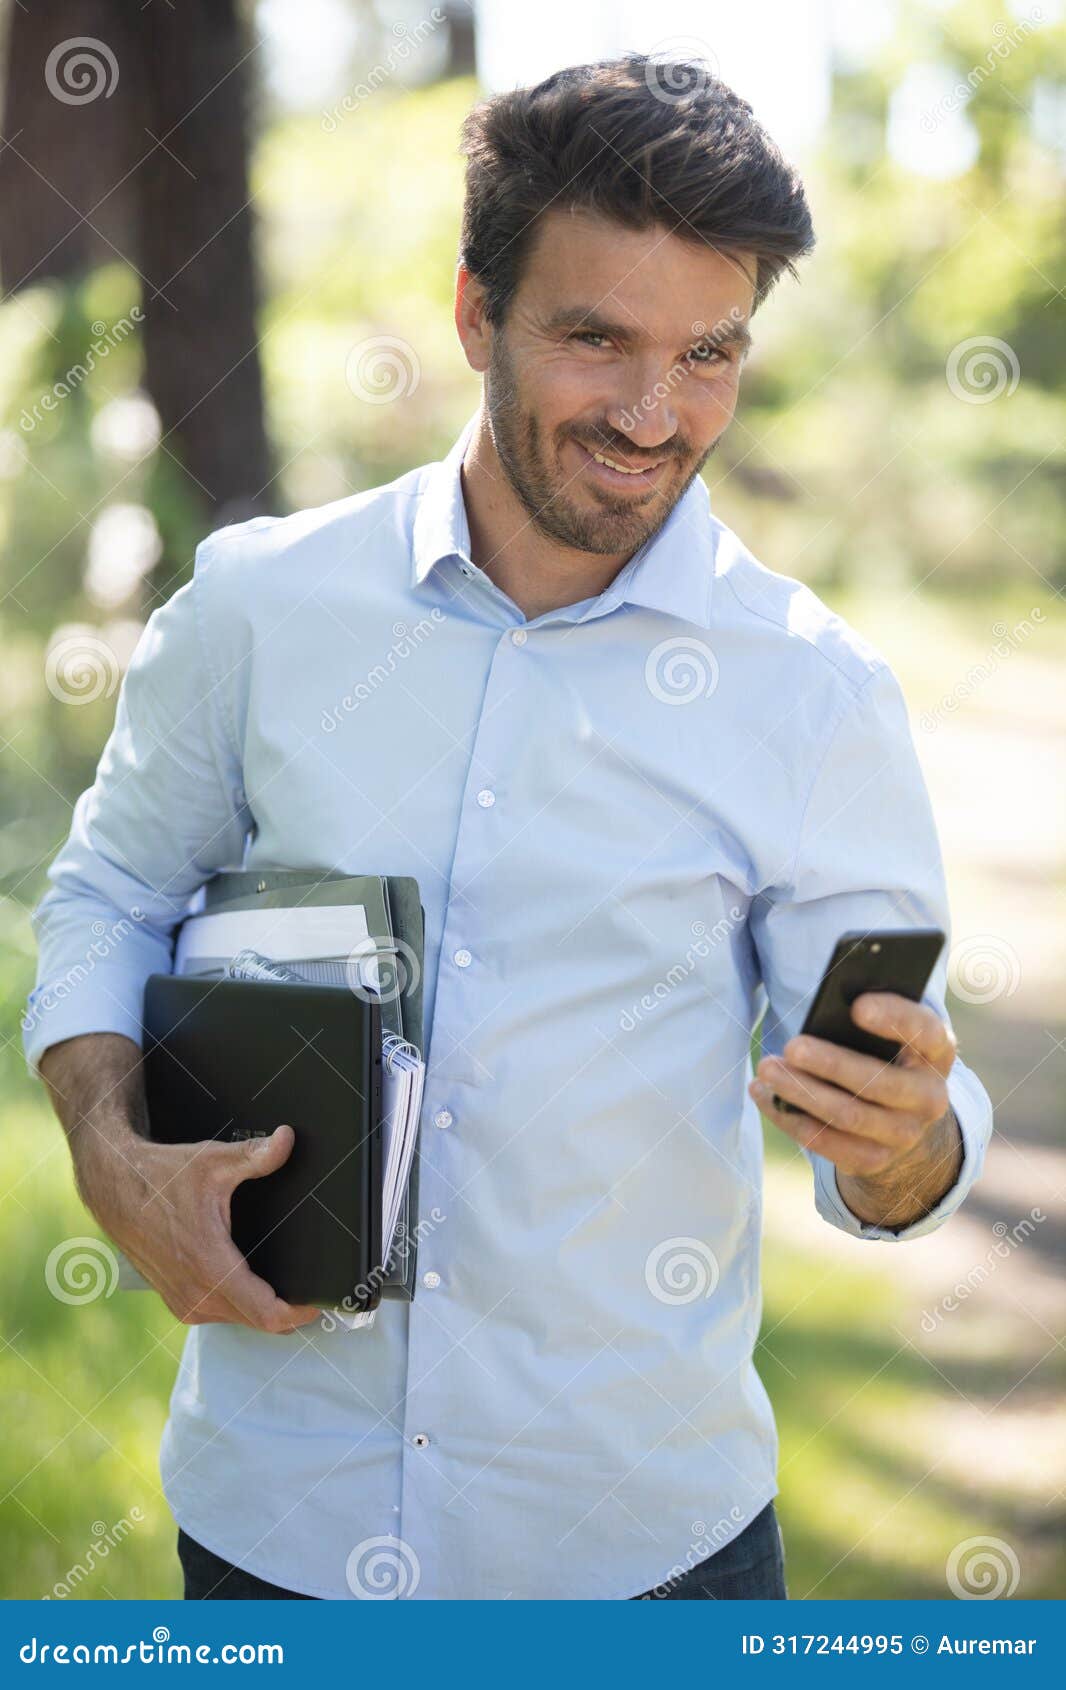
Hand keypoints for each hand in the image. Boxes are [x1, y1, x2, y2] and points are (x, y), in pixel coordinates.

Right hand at [83, 1122, 321, 1332]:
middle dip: (289, 1309)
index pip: (267, 1313)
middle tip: (311, 1285)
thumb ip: (256, 1155)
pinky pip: (222, 1315)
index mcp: (210, 1267)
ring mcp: (185, 1303)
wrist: (114, 1189)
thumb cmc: (160, 1176)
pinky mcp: (178, 1303)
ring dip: (264, 1307)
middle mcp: (196, 1294)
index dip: (300, 1312)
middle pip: (260, 1321)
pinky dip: (242, 1304)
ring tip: (286, 1282)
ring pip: (241, 1320)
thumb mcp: (213, 1162)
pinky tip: (251, 1281)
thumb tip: (287, 1140)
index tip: (320, 1300)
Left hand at [748, 992, 956, 1178]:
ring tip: (767, 1070)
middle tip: (791, 1046)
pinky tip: (764, 1095)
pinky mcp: (874, 1160)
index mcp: (937, 1051)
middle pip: (879, 1082)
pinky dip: (790, 1118)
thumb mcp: (889, 1033)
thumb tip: (821, 1013)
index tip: (857, 1006)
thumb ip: (866, 1018)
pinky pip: (827, 1144)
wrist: (901, 1117)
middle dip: (831, 1063)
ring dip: (802, 1092)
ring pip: (848, 1116)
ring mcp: (905, 1134)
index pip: (925, 1031)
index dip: (894, 1018)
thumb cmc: (883, 1054)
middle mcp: (930, 1097)